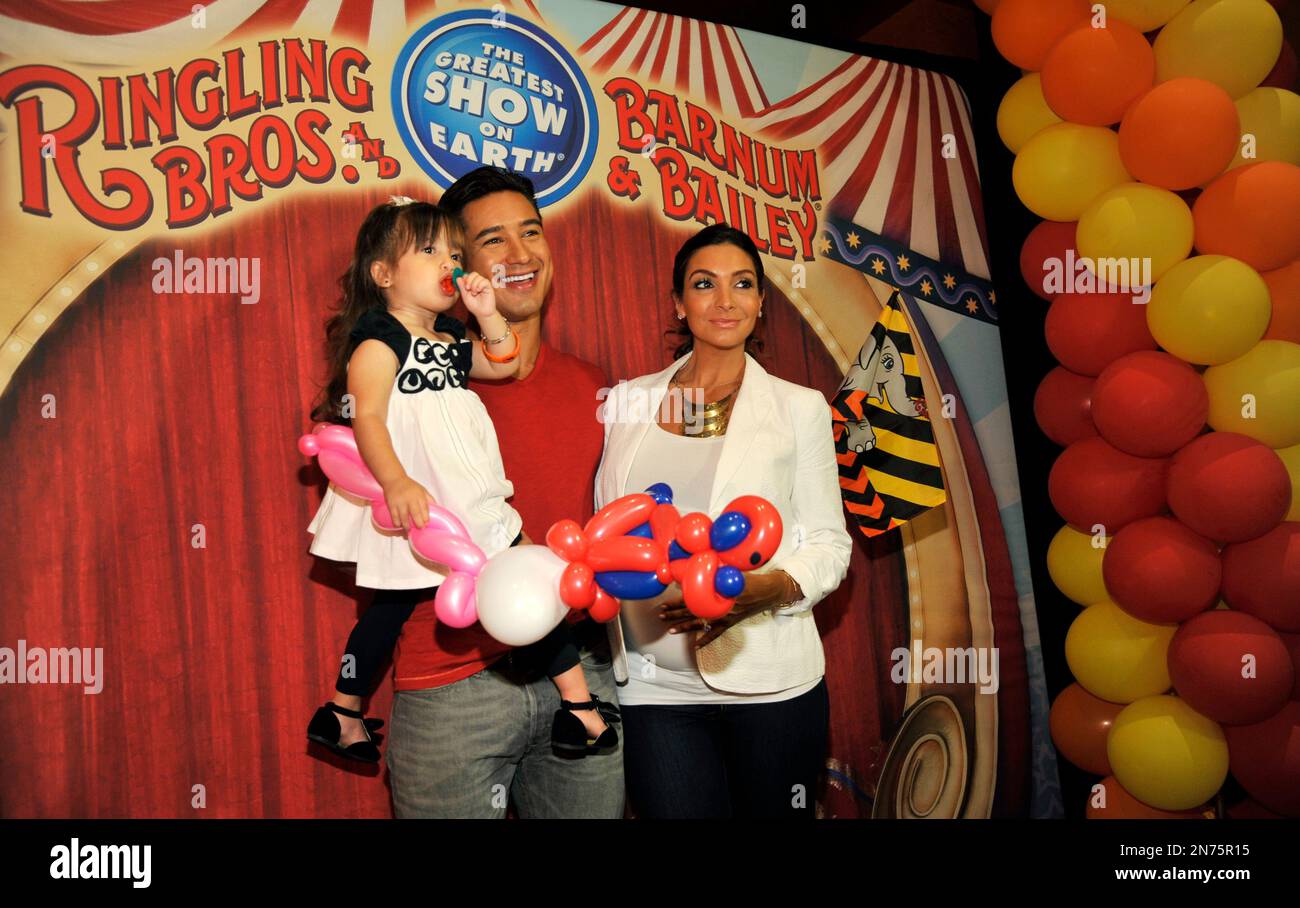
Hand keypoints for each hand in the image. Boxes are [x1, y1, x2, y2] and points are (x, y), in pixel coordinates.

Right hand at [381, 476, 435, 529]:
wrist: (394, 479)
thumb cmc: (409, 486)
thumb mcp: (422, 489)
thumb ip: (429, 499)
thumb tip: (436, 508)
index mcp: (419, 495)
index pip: (425, 508)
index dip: (426, 517)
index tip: (427, 523)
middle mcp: (410, 499)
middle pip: (415, 514)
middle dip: (418, 523)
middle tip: (420, 528)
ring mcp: (400, 502)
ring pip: (404, 517)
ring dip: (407, 526)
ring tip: (409, 530)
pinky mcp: (391, 504)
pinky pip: (394, 516)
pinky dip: (397, 522)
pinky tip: (399, 525)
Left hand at [456, 270, 497, 319]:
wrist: (482, 313)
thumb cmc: (474, 305)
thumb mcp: (465, 296)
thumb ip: (462, 287)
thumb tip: (458, 278)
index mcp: (472, 284)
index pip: (468, 275)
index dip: (465, 279)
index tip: (464, 287)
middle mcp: (478, 283)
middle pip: (473, 273)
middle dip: (469, 280)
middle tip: (467, 288)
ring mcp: (484, 284)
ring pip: (478, 277)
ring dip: (474, 285)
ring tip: (474, 293)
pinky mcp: (489, 287)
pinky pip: (484, 281)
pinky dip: (480, 285)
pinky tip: (479, 291)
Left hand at [657, 571, 800, 647]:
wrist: (770, 591)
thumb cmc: (751, 577)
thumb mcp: (732, 569)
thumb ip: (715, 570)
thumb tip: (692, 566)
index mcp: (720, 593)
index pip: (694, 598)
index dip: (678, 601)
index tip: (665, 603)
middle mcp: (722, 607)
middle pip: (694, 612)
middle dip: (676, 614)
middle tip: (661, 615)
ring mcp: (727, 617)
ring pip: (701, 624)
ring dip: (685, 627)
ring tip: (670, 630)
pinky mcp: (731, 623)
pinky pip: (716, 634)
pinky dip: (706, 640)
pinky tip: (696, 646)